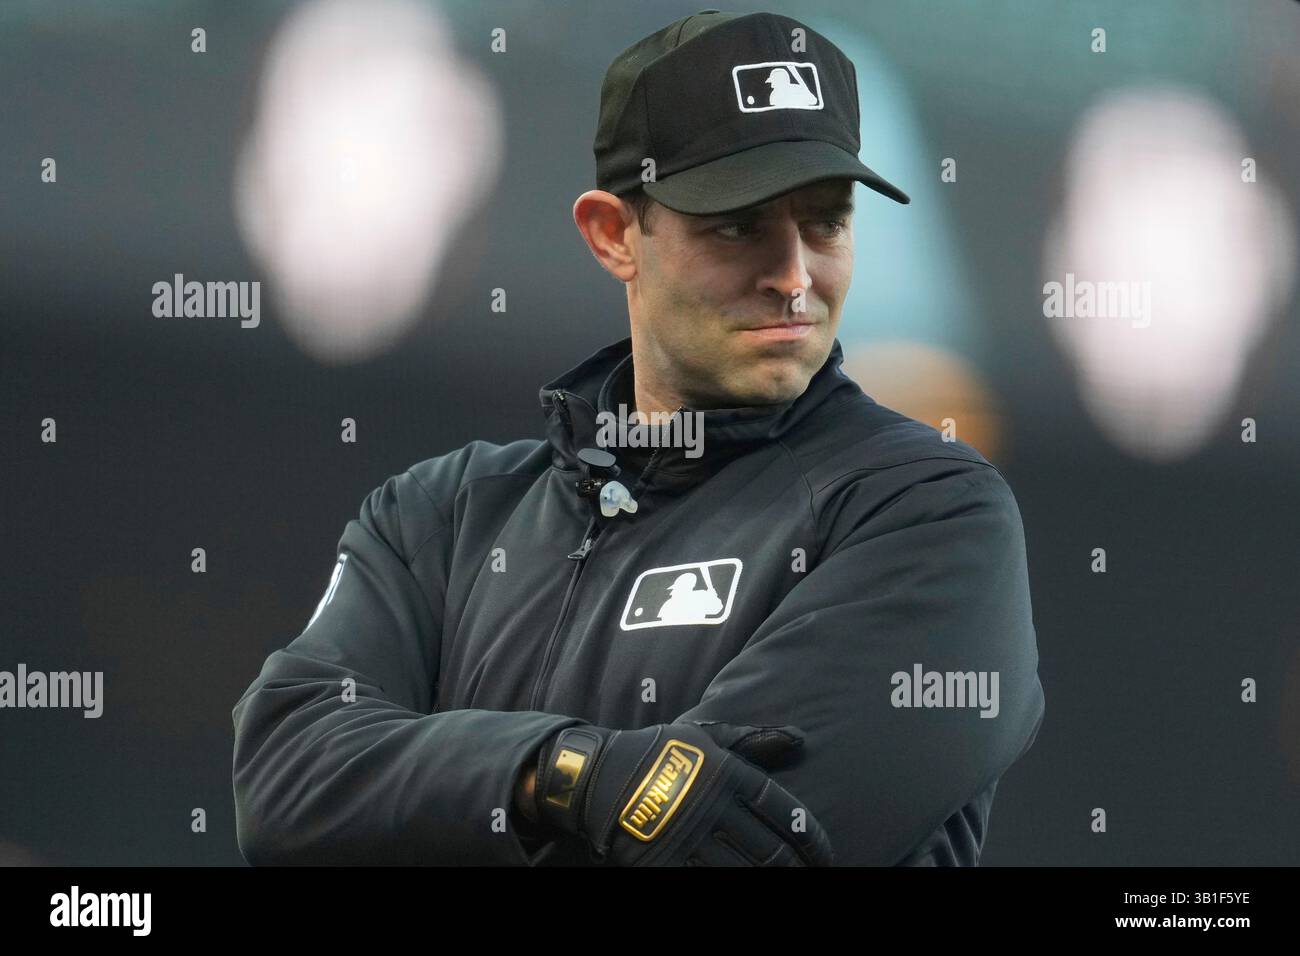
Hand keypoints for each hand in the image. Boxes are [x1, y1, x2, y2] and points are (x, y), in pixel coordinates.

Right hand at [532, 719, 834, 865]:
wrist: (598, 776)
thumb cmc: (657, 752)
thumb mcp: (704, 735)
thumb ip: (751, 738)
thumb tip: (799, 738)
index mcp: (726, 774)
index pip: (782, 810)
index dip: (810, 836)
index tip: (824, 854)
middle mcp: (713, 808)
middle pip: (770, 851)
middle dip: (796, 869)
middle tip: (812, 877)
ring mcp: (689, 839)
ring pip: (744, 874)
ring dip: (771, 883)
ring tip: (789, 886)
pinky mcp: (666, 863)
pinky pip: (708, 883)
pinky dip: (733, 890)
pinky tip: (747, 891)